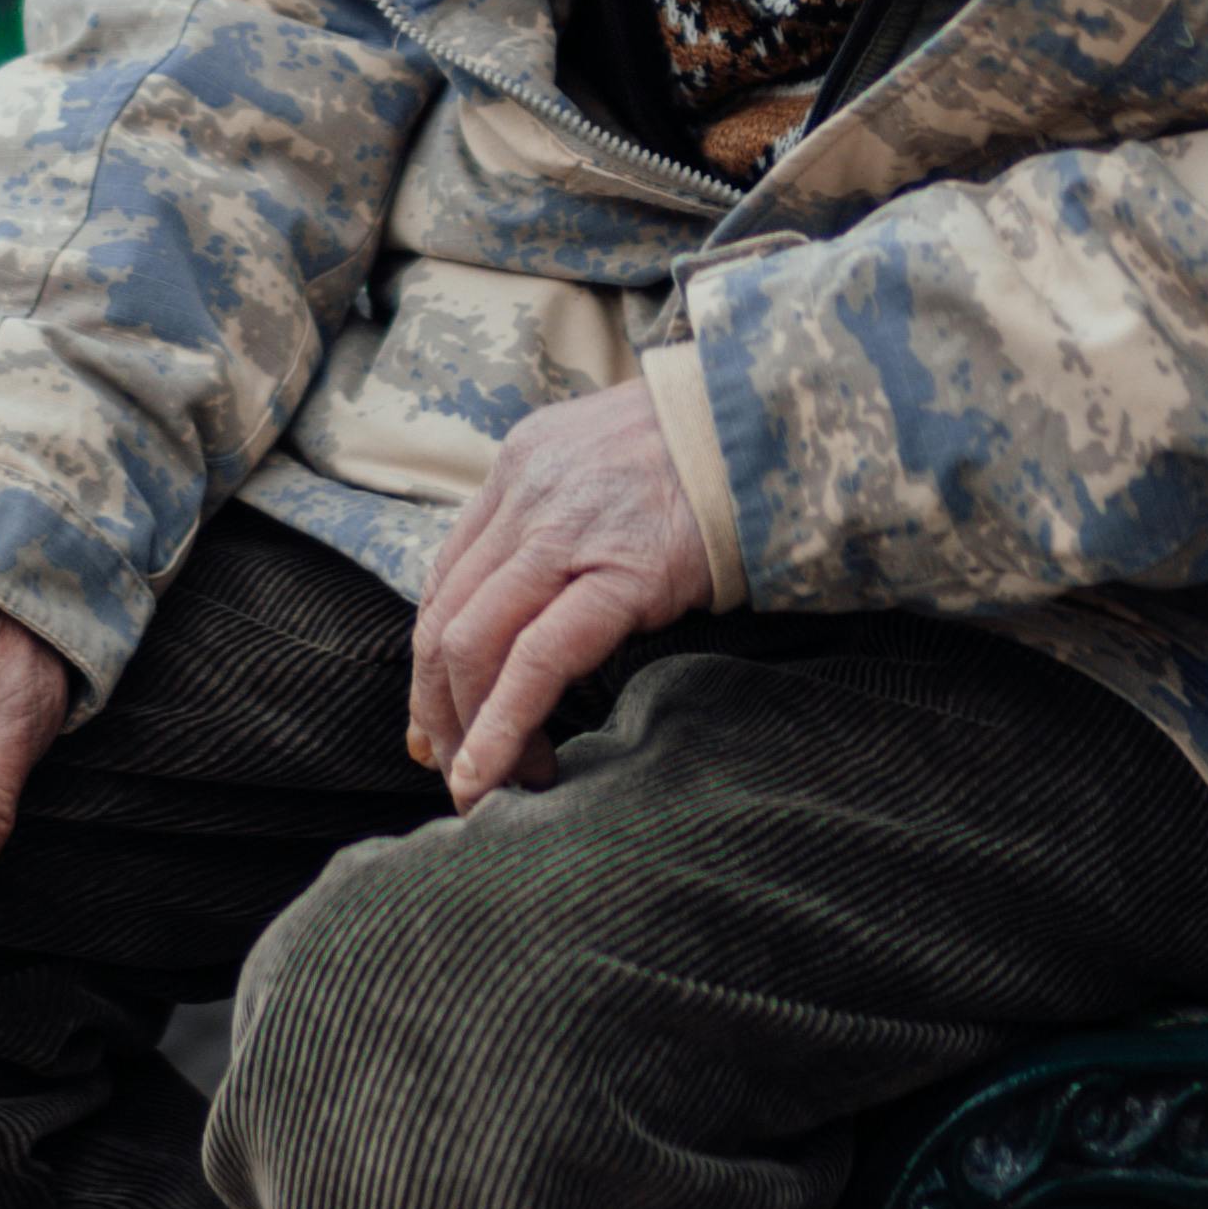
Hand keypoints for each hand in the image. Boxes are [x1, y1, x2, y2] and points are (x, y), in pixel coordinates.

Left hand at [408, 383, 712, 809]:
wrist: (774, 424)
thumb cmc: (707, 453)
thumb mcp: (610, 462)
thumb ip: (564, 515)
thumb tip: (538, 604)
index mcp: (521, 464)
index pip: (446, 579)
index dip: (433, 658)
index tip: (437, 717)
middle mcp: (526, 493)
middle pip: (444, 619)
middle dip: (439, 707)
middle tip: (453, 766)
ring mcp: (566, 532)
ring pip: (473, 643)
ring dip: (467, 728)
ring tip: (486, 784)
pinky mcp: (620, 574)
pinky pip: (537, 661)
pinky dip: (503, 726)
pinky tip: (496, 773)